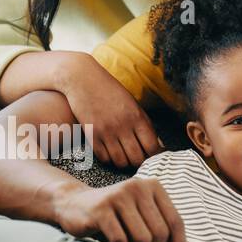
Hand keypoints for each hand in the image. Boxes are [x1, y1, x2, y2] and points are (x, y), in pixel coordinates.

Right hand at [51, 177, 198, 241]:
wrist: (75, 206)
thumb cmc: (115, 219)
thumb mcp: (143, 225)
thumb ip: (169, 241)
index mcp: (153, 187)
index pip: (176, 222)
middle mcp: (138, 187)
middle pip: (161, 232)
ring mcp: (118, 196)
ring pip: (143, 238)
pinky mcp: (101, 209)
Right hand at [62, 54, 162, 168]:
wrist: (82, 79)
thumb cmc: (110, 90)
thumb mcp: (132, 103)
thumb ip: (145, 124)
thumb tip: (159, 145)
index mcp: (137, 116)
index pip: (152, 147)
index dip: (155, 155)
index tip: (152, 155)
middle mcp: (123, 126)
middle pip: (137, 158)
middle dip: (140, 162)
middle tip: (138, 158)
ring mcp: (106, 132)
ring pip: (120, 162)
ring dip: (124, 162)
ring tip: (124, 156)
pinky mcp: (91, 135)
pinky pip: (104, 158)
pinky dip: (109, 159)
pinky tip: (110, 151)